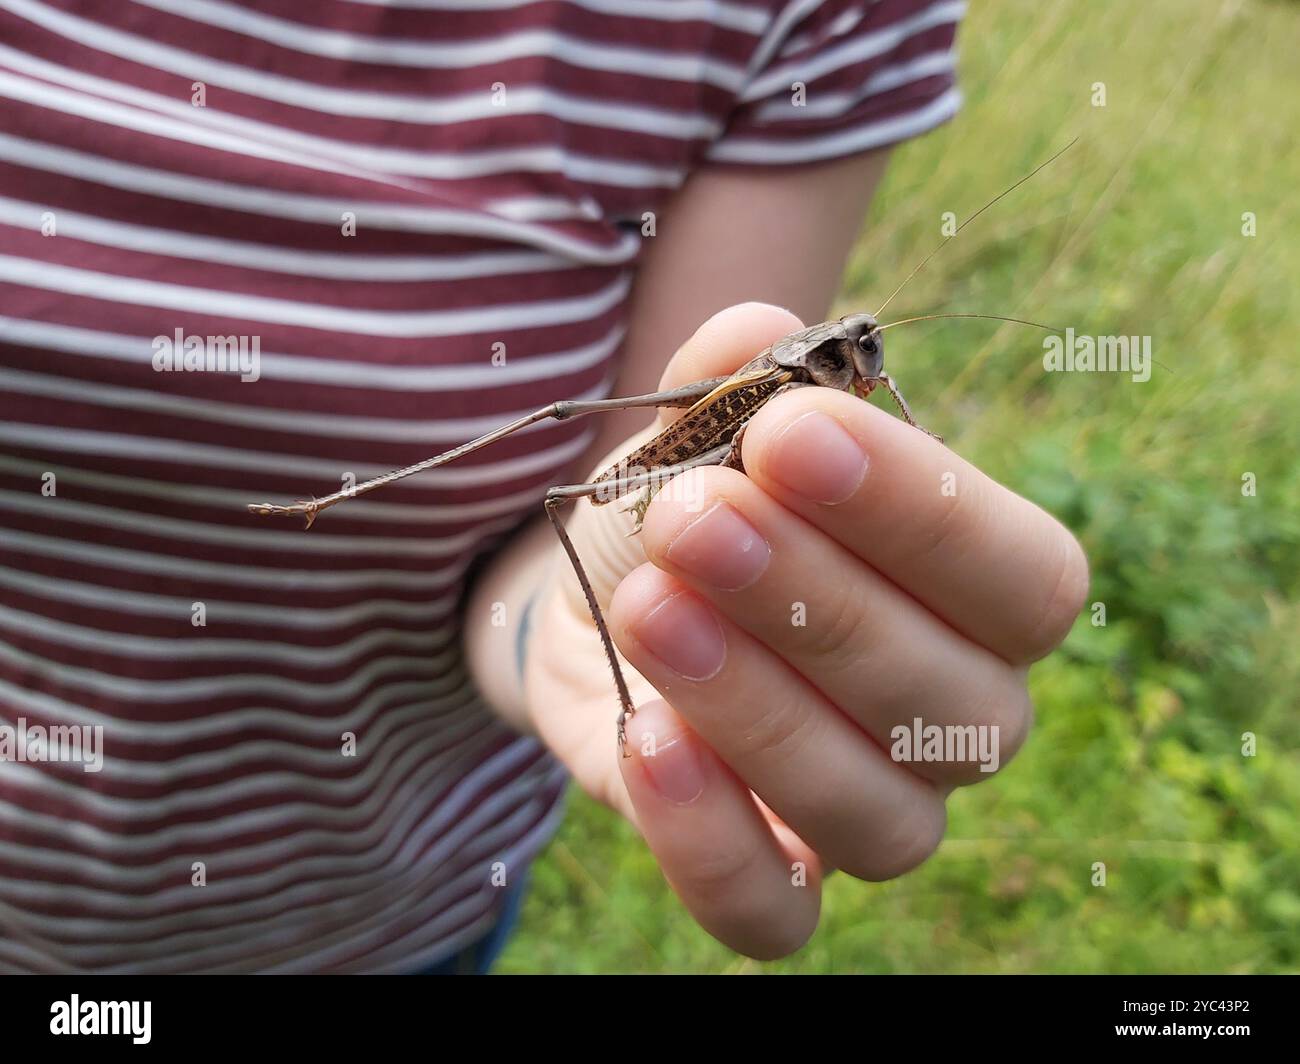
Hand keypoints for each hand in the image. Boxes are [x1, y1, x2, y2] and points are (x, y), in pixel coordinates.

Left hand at [523, 303, 1089, 958]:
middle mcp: (952, 723)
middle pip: (951, 704)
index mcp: (978, 601)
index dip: (923, 511)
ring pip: (870, 813)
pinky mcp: (764, 876)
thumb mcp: (704, 430)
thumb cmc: (690, 504)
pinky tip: (644, 737)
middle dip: (816, 601)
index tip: (792, 431)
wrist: (596, 599)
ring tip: (650, 606)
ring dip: (757, 704)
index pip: (1024, 579)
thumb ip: (738, 376)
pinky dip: (709, 839)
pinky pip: (770, 913)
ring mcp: (861, 813)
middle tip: (696, 512)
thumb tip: (764, 331)